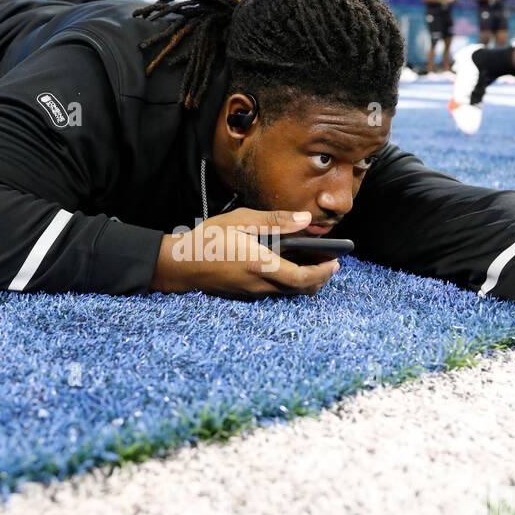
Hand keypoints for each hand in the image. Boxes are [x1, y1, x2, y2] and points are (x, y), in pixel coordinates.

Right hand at [150, 209, 339, 298]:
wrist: (179, 264)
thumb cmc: (208, 239)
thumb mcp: (241, 221)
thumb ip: (275, 221)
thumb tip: (305, 220)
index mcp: (260, 264)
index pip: (301, 277)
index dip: (322, 273)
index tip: (335, 262)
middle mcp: (259, 284)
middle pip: (299, 289)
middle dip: (319, 279)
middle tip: (330, 264)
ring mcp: (251, 293)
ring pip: (288, 292)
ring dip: (304, 281)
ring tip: (314, 264)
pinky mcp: (244, 295)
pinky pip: (274, 292)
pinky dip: (288, 283)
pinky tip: (287, 267)